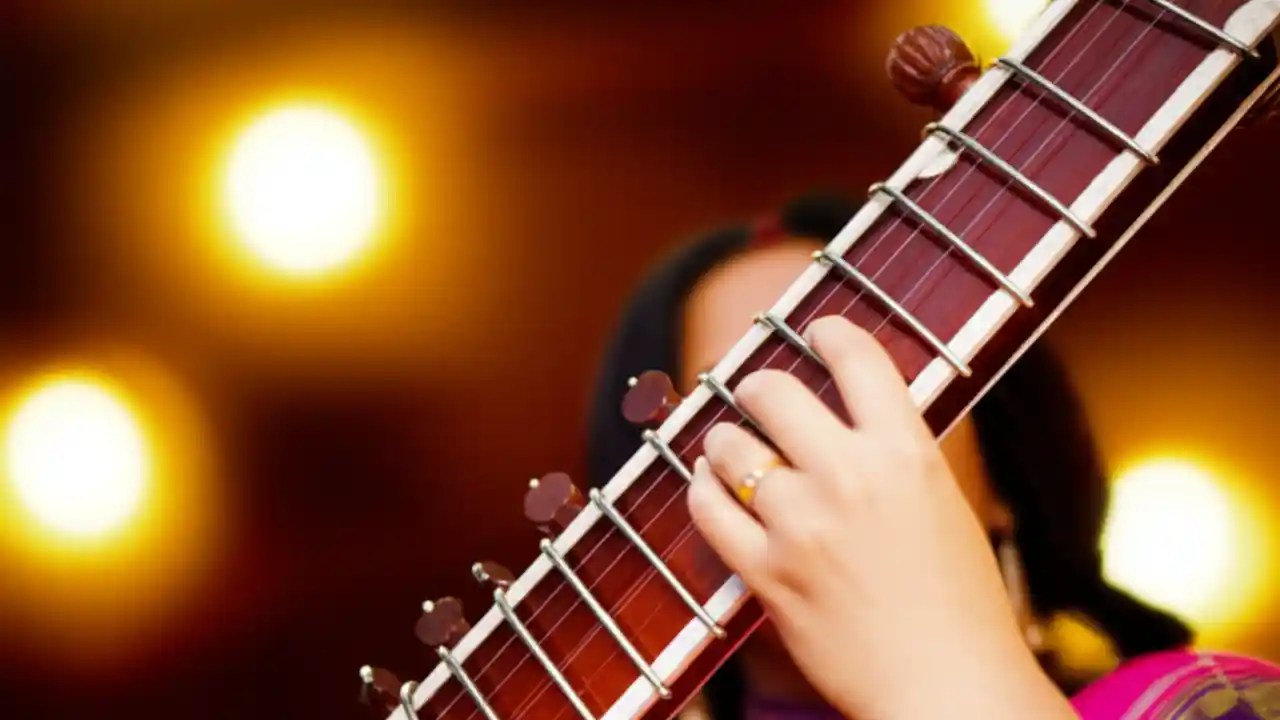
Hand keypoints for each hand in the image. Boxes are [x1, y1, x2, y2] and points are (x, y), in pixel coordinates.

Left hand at [687, 317, 1074, 719]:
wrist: (949, 691)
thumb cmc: (960, 607)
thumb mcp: (943, 506)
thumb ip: (895, 455)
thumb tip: (848, 413)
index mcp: (907, 452)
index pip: (855, 356)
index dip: (828, 333)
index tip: (815, 333)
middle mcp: (850, 477)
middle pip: (770, 390)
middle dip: (758, 389)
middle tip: (758, 396)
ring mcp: (802, 525)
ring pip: (727, 446)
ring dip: (725, 443)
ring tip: (731, 449)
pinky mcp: (767, 573)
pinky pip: (706, 508)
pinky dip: (702, 491)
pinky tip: (711, 488)